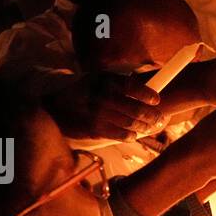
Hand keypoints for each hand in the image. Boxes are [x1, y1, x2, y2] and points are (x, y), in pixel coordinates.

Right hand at [46, 73, 164, 140]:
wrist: (55, 107)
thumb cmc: (84, 92)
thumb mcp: (97, 80)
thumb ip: (119, 84)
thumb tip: (149, 91)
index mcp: (104, 80)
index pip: (131, 86)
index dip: (147, 94)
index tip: (157, 100)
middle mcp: (101, 96)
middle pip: (135, 108)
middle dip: (152, 115)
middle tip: (160, 118)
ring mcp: (98, 114)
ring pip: (130, 123)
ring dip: (144, 127)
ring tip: (151, 127)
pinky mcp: (94, 129)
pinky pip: (120, 134)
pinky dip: (130, 135)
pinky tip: (134, 135)